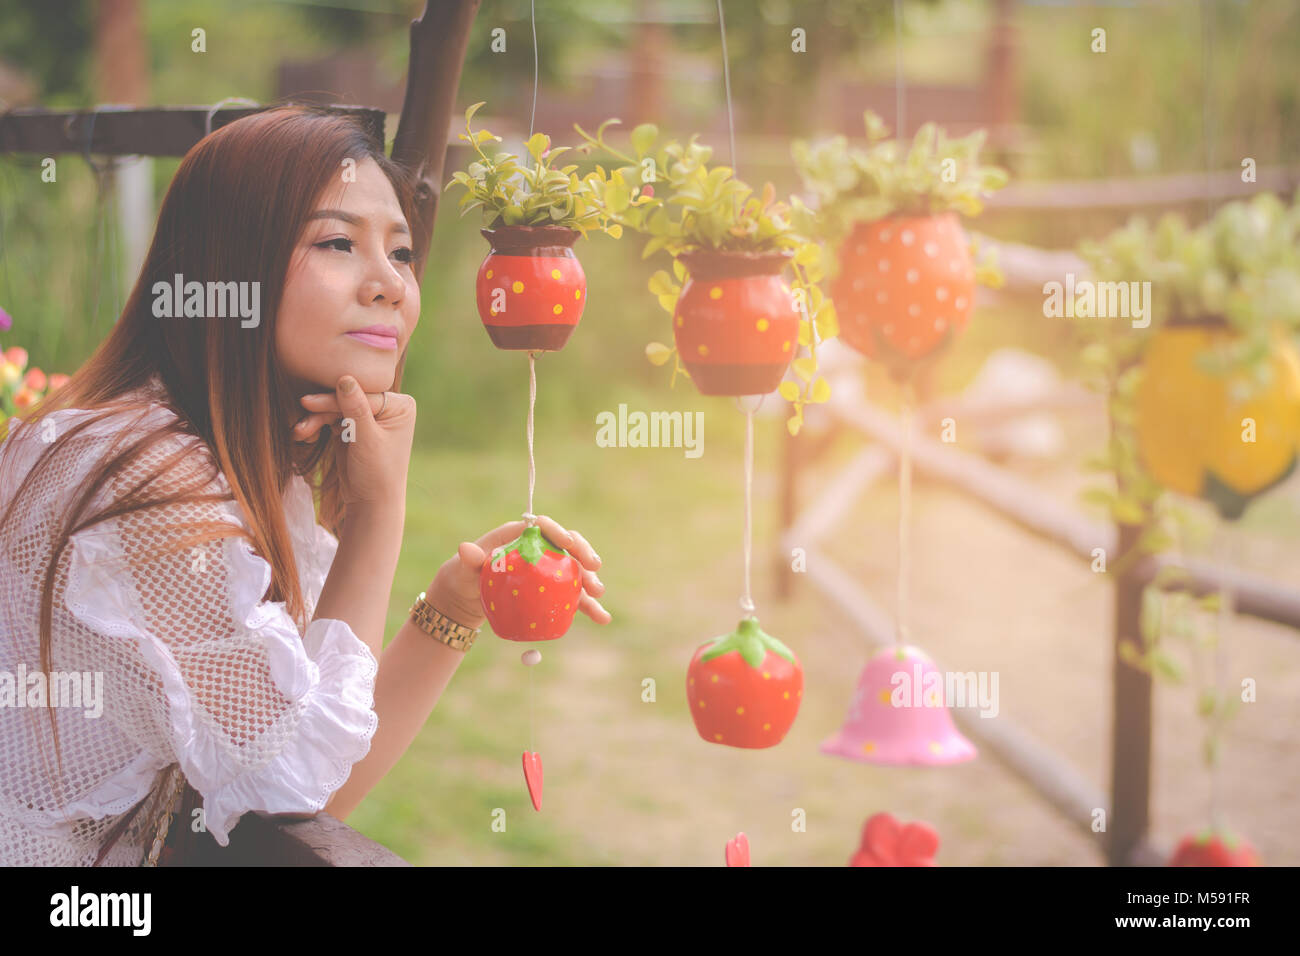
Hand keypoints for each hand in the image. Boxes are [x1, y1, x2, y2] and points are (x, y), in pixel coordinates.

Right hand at [294, 376, 414, 510]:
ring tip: (299, 433)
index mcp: (400, 406)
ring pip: (336, 408)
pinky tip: (305, 435)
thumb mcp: (366, 440)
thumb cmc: (376, 474)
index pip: (361, 395)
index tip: (307, 402)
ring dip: (316, 420)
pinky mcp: (353, 427)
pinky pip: (331, 418)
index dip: (333, 400)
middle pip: (347, 399)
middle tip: (300, 422)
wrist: (371, 504)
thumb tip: (346, 378)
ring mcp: (369, 416)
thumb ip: (356, 409)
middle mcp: (387, 407)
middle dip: (322, 411)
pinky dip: (317, 425)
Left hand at [425, 515, 610, 629]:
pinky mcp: (553, 592)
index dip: (558, 530)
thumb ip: (468, 560)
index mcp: (520, 536)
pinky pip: (574, 597)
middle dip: (584, 553)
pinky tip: (601, 617)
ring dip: (590, 581)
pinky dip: (588, 607)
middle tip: (594, 567)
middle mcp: (540, 549)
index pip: (542, 526)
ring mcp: (549, 571)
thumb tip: (466, 550)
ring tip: (599, 593)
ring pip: (576, 571)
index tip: (568, 542)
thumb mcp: (463, 568)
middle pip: (568, 545)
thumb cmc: (466, 576)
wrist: (470, 596)